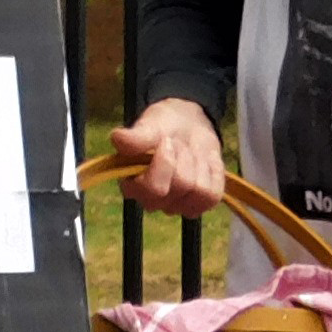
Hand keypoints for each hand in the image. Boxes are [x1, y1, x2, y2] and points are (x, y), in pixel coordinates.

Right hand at [106, 98, 226, 213]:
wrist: (188, 125)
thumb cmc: (162, 127)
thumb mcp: (149, 126)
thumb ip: (135, 137)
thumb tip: (118, 139)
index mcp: (133, 185)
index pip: (154, 188)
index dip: (165, 163)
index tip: (166, 140)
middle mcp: (153, 201)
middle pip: (181, 187)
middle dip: (184, 158)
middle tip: (179, 144)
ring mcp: (178, 206)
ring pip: (200, 191)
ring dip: (199, 164)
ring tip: (191, 152)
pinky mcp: (200, 205)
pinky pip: (214, 195)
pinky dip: (213, 173)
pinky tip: (205, 161)